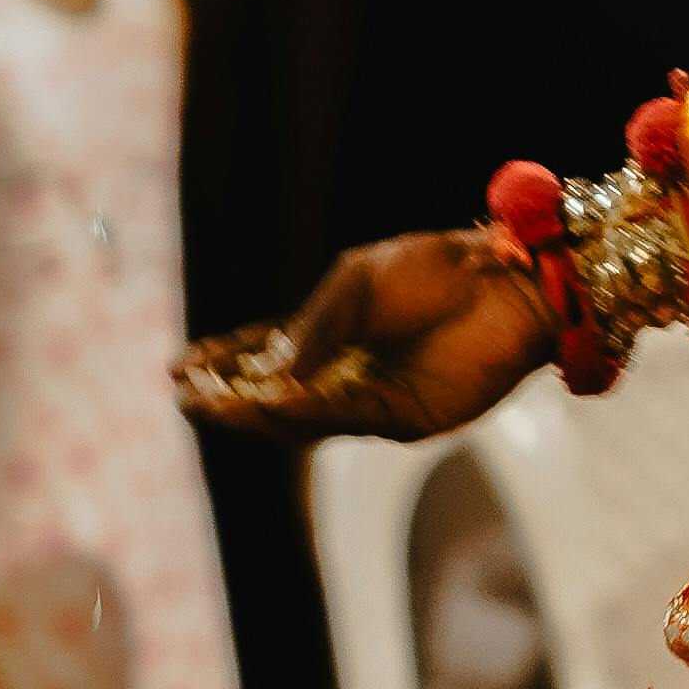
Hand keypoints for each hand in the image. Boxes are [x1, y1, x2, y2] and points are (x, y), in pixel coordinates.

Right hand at [179, 229, 558, 446]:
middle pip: (276, 397)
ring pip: (303, 418)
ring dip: (256, 413)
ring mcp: (376, 399)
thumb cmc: (440, 268)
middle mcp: (349, 373)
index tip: (178, 367)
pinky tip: (272, 403)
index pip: (266, 356)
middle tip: (186, 397)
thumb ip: (315, 327)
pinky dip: (305, 413)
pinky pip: (344, 419)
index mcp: (336, 333)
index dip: (224, 363)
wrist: (510, 279)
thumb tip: (272, 376)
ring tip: (214, 405)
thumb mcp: (358, 283)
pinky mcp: (407, 417)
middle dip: (229, 398)